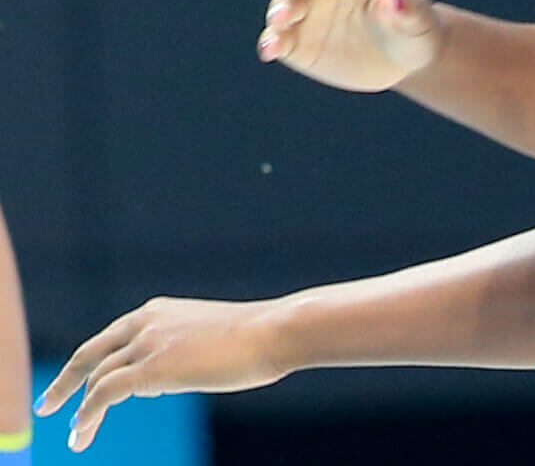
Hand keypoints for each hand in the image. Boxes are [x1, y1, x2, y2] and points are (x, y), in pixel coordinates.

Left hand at [33, 297, 288, 451]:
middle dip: (66, 381)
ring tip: (76, 436)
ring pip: (96, 378)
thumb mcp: (209, 339)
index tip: (82, 381)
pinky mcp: (150, 369)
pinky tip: (83, 432)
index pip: (112, 337)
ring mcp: (146, 344)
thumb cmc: (257, 338)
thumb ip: (179, 352)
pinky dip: (88, 415)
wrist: (273, 331)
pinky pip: (104, 394)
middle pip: (90, 354)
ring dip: (81, 410)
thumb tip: (159, 382)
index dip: (92, 361)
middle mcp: (146, 322)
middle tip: (49, 404)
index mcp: (159, 311)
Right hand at [259, 0, 440, 91]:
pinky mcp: (297, 42)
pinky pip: (280, 38)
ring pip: (286, 3)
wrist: (402, 61)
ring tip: (283, 18)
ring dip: (281, 8)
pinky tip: (271, 50)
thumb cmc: (414, 31)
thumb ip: (410, 9)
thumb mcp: (420, 22)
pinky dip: (272, 42)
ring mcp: (309, 12)